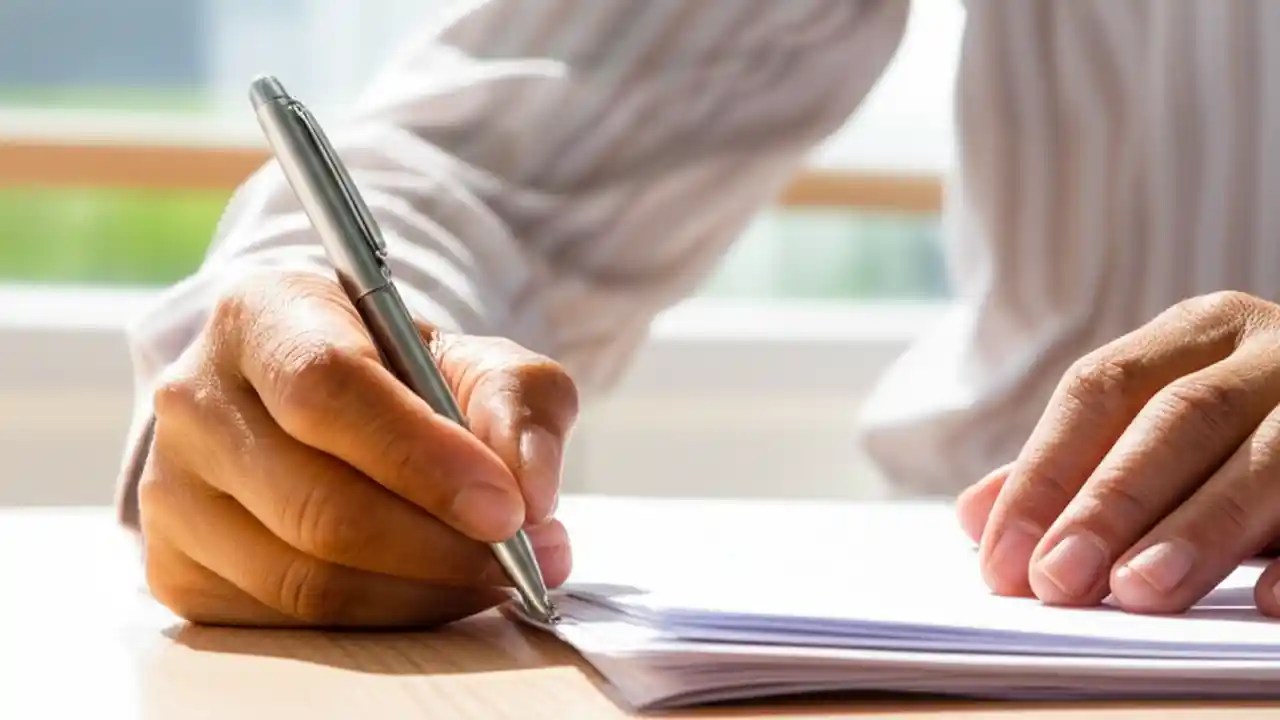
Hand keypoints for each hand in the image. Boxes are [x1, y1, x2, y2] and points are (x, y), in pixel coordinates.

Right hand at [138, 270, 576, 626]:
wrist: (308, 402)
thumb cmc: (395, 374)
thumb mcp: (471, 358)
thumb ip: (517, 402)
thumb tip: (531, 493)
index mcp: (260, 315)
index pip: (328, 390)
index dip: (423, 459)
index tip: (507, 509)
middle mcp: (194, 399)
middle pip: (317, 504)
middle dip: (441, 546)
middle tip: (525, 558)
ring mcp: (170, 490)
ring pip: (304, 578)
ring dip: (421, 592)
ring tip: (494, 575)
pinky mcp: (177, 566)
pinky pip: (286, 621)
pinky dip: (380, 617)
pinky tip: (430, 588)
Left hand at [957, 291, 1279, 614]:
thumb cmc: (1242, 424)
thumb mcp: (1158, 424)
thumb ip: (1074, 465)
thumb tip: (975, 518)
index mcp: (1198, 332)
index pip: (1100, 390)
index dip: (1045, 472)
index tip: (1001, 555)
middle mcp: (1274, 350)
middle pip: (1181, 418)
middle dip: (1113, 502)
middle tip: (1058, 580)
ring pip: (1271, 460)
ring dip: (1201, 530)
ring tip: (1139, 592)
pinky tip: (1270, 603)